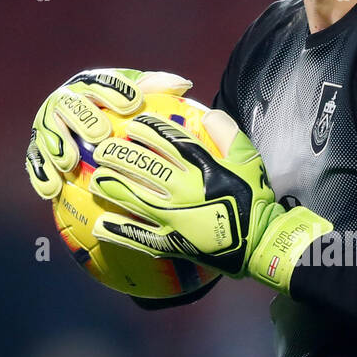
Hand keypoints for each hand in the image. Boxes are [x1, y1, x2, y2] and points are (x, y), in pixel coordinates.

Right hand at [25, 68, 193, 201]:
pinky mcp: (38, 151)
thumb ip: (158, 92)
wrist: (92, 140)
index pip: (101, 81)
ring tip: (70, 161)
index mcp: (90, 84)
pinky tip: (53, 189)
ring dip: (58, 145)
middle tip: (101, 135)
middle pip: (70, 104)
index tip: (135, 103)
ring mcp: (49, 126)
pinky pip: (35, 162)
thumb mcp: (141, 103)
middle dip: (84, 118)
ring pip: (49, 132)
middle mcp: (65, 101)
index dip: (116, 90)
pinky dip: (42, 175)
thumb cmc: (124, 119)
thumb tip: (182, 85)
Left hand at [87, 109, 331, 291]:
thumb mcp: (250, 160)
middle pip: (142, 167)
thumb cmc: (256, 200)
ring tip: (96, 178)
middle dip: (119, 155)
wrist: (260, 243)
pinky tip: (100, 225)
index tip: (133, 125)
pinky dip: (120, 231)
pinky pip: (140, 237)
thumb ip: (229, 133)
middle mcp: (182, 190)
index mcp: (201, 168)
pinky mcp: (172, 242)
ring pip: (134, 196)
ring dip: (112, 185)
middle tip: (103, 149)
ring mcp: (174, 217)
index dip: (147, 130)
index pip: (168, 141)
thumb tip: (208, 114)